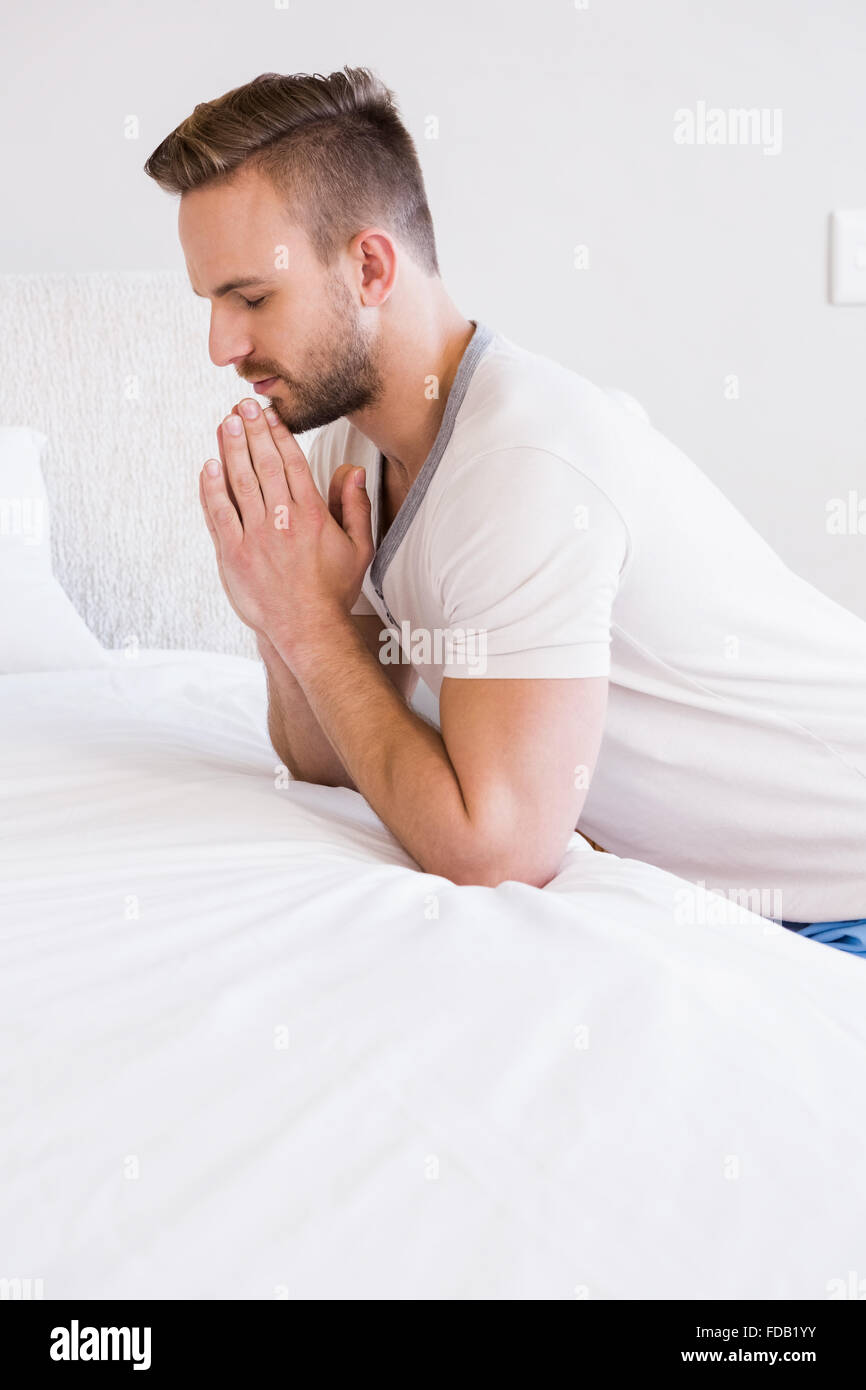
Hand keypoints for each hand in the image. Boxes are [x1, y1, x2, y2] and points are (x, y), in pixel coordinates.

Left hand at [199, 399, 373, 649]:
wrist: (307, 628)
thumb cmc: (333, 591)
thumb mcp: (359, 548)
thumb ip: (355, 508)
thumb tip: (352, 473)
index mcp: (312, 515)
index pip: (292, 463)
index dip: (279, 434)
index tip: (269, 414)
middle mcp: (282, 520)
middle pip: (263, 464)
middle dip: (251, 431)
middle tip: (241, 407)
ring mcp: (255, 536)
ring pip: (239, 483)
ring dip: (230, 449)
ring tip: (224, 424)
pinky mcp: (233, 554)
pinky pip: (219, 514)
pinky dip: (212, 488)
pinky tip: (208, 466)